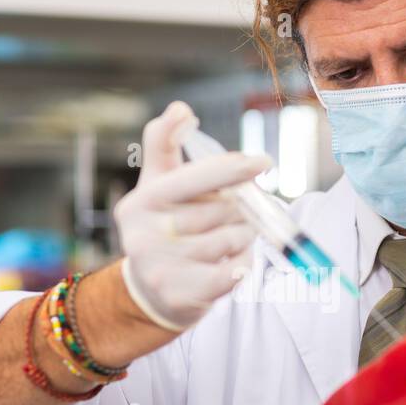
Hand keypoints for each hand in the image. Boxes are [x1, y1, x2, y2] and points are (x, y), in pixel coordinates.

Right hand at [115, 101, 269, 329]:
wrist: (150, 294)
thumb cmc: (163, 228)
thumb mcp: (156, 186)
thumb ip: (165, 144)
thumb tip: (180, 108)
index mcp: (142, 201)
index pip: (193, 178)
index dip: (231, 168)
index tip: (263, 162)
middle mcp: (144, 235)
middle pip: (221, 210)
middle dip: (240, 210)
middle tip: (238, 216)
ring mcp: (159, 268)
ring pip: (230, 241)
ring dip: (243, 238)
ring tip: (230, 242)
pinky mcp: (179, 296)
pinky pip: (230, 273)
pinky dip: (241, 265)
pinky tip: (234, 263)